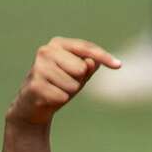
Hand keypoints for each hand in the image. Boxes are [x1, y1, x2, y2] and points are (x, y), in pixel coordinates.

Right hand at [6, 38, 120, 125]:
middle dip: (78, 82)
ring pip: (72, 84)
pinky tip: (48, 99)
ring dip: (68, 93)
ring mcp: (39, 66)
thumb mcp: (77, 76)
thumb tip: (91, 62)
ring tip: (56, 91)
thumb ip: (88, 67)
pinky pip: (62, 96)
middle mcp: (47, 50)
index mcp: (58, 44)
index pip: (86, 48)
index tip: (119, 65)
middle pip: (81, 68)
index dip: (104, 57)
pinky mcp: (35, 84)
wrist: (32, 107)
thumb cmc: (58, 87)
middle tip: (64, 85)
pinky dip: (59, 101)